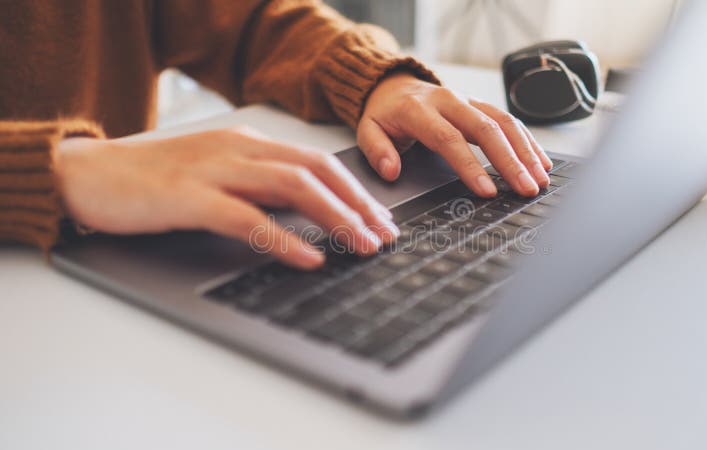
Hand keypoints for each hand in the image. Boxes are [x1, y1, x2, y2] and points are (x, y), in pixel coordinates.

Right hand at [53, 127, 397, 268]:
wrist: (88, 175)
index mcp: (248, 144)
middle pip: (316, 171)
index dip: (355, 190)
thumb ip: (257, 187)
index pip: (317, 162)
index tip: (381, 218)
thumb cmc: (153, 181)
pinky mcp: (189, 198)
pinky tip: (309, 257)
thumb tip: (306, 214)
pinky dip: (283, 238)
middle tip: (385, 235)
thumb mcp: (216, 175)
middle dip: (358, 204)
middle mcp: (238, 150)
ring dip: (335, 218)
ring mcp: (214, 171)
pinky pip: (247, 218)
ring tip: (362, 246)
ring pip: (292, 188)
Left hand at [358, 73, 551, 196]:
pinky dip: (528, 141)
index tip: (487, 191)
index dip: (470, 166)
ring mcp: (468, 101)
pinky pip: (509, 120)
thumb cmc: (385, 113)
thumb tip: (391, 171)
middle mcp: (449, 101)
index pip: (449, 139)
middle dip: (510, 161)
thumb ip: (377, 151)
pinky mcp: (481, 104)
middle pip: (486, 130)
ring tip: (540, 179)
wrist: (393, 83)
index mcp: (419, 110)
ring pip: (503, 122)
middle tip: (526, 188)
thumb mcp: (368, 129)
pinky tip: (542, 161)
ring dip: (526, 151)